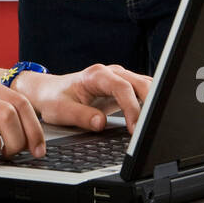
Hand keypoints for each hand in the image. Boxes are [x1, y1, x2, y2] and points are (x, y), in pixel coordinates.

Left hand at [11, 64, 153, 132]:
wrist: (50, 91)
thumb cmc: (54, 98)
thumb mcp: (61, 110)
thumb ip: (80, 116)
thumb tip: (100, 123)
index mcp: (96, 75)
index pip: (122, 87)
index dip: (132, 107)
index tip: (135, 128)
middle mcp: (111, 73)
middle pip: (140, 83)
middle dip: (149, 105)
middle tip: (149, 130)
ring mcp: (120, 78)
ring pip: (145, 86)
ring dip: (152, 103)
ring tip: (153, 126)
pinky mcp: (124, 87)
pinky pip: (142, 92)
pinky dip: (150, 103)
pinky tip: (151, 118)